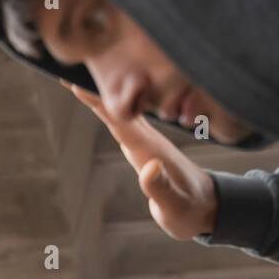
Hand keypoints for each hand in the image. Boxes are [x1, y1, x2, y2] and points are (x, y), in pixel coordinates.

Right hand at [62, 80, 217, 239]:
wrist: (209, 207)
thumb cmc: (192, 210)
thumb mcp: (176, 206)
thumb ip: (161, 188)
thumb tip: (149, 167)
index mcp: (150, 150)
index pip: (121, 121)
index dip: (101, 103)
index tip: (80, 84)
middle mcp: (148, 140)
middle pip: (117, 110)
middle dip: (95, 90)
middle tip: (69, 68)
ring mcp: (147, 143)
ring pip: (120, 113)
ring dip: (100, 96)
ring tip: (78, 79)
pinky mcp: (146, 148)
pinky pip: (124, 123)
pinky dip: (110, 109)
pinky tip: (101, 102)